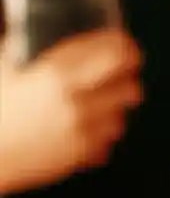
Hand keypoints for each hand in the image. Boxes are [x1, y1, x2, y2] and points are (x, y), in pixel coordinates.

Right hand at [0, 29, 142, 194]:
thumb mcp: (5, 68)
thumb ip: (25, 50)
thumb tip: (40, 42)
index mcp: (57, 73)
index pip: (115, 54)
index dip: (125, 49)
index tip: (126, 49)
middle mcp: (76, 101)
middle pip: (130, 88)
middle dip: (125, 82)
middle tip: (117, 78)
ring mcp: (82, 131)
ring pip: (121, 118)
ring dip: (112, 111)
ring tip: (92, 106)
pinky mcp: (82, 156)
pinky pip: (107, 143)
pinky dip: (99, 136)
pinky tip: (81, 128)